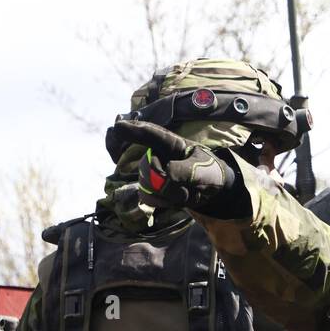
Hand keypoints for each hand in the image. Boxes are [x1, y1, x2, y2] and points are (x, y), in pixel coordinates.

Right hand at [114, 119, 235, 210]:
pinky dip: (167, 203)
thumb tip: (166, 174)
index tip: (118, 127)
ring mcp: (150, 171)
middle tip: (194, 188)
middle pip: (148, 169)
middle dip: (171, 185)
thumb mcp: (205, 169)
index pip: (149, 134)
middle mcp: (156, 154)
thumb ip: (188, 171)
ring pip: (148, 188)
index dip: (133, 130)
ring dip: (174, 196)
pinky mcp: (149, 187)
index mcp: (171, 143)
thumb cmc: (209, 171)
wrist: (211, 188)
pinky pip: (149, 198)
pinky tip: (179, 198)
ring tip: (190, 191)